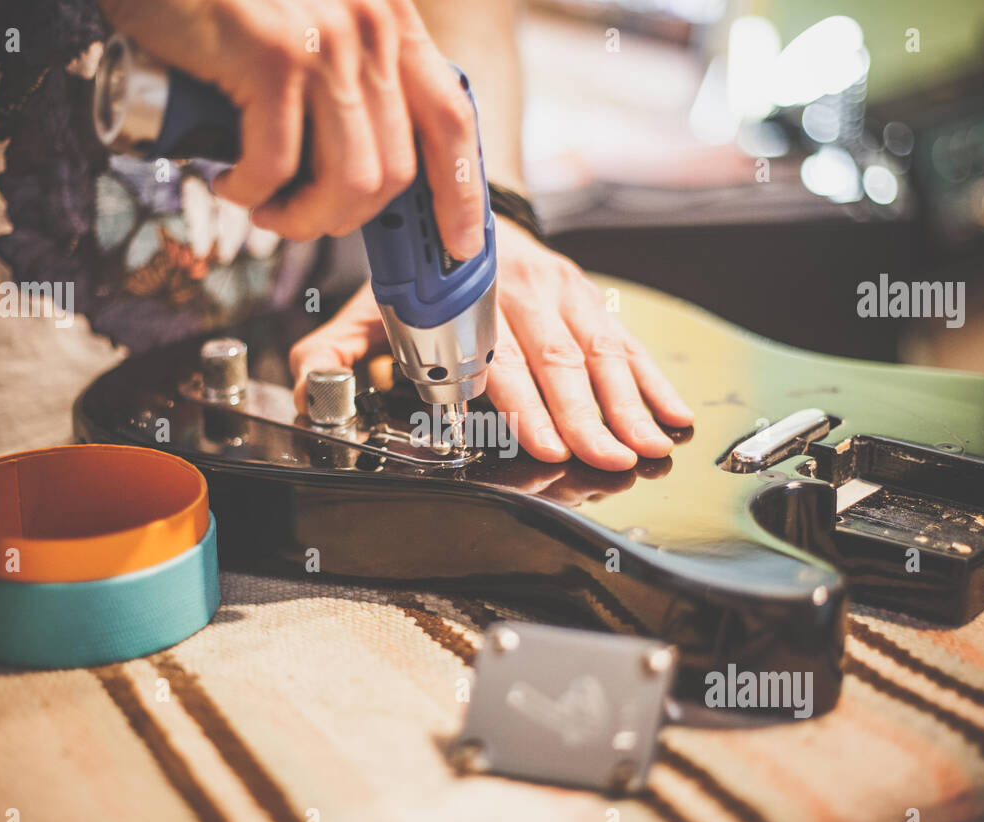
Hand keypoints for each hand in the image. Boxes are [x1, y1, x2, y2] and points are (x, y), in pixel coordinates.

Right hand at [96, 0, 484, 258]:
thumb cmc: (223, 11)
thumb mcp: (308, 38)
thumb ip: (348, 89)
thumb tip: (367, 180)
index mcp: (387, 22)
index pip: (449, 117)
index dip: (460, 191)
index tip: (460, 242)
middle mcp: (369, 24)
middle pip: (396, 170)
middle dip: (345, 219)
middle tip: (298, 218)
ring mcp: (326, 39)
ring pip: (349, 181)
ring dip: (302, 218)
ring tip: (264, 210)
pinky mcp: (274, 56)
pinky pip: (278, 167)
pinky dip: (249, 192)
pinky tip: (225, 180)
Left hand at [289, 216, 693, 470]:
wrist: (464, 201)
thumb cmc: (423, 271)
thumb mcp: (372, 303)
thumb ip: (334, 350)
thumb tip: (311, 391)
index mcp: (470, 301)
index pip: (502, 362)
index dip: (525, 407)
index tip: (546, 445)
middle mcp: (522, 293)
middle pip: (561, 362)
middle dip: (588, 416)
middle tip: (609, 458)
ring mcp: (562, 292)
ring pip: (603, 352)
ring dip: (629, 403)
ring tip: (648, 444)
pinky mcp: (589, 295)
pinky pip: (627, 339)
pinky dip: (654, 377)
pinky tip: (673, 411)